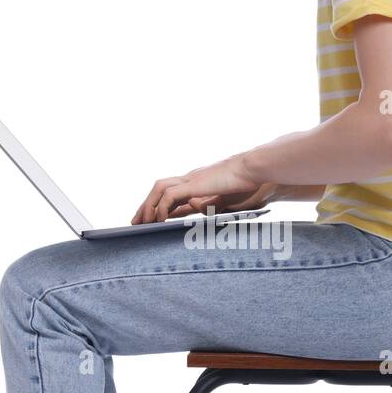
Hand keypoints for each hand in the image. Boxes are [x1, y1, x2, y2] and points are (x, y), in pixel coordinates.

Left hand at [132, 155, 273, 223]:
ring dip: (148, 206)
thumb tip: (198, 209)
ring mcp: (192, 179)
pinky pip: (169, 195)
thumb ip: (212, 206)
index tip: (150, 220)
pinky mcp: (195, 184)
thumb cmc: (248, 184)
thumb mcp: (227, 201)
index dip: (159, 207)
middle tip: (135, 222)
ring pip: (159, 189)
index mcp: (199, 184)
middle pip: (160, 190)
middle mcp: (192, 179)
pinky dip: (161, 207)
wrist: (256, 169)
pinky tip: (159, 220)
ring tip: (142, 223)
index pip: (172, 196)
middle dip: (146, 206)